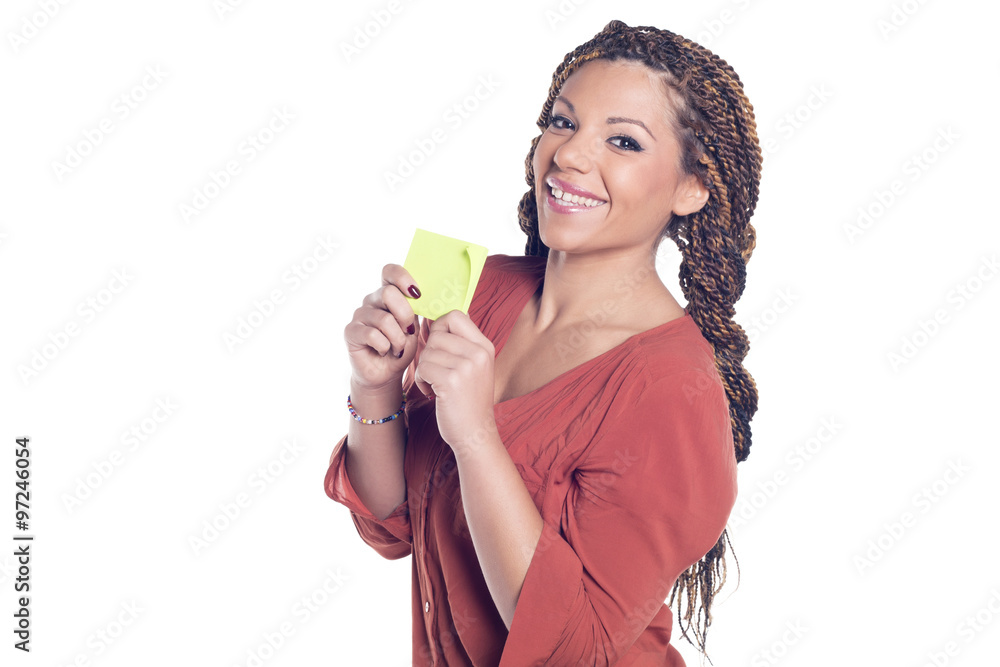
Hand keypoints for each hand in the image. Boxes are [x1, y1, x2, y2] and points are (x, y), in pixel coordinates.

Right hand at [344, 263, 420, 391]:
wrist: (385, 373)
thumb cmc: (401, 347)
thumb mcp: (413, 327)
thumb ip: (415, 309)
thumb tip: (420, 294)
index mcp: (388, 294)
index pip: (390, 272)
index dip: (403, 277)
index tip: (417, 294)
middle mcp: (371, 300)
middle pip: (388, 293)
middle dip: (405, 315)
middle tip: (408, 331)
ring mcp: (359, 315)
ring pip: (384, 319)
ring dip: (397, 339)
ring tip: (397, 348)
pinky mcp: (351, 331)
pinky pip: (373, 335)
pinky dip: (385, 347)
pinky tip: (384, 351)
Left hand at [413, 310, 497, 452]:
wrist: (475, 435)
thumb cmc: (467, 401)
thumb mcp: (472, 367)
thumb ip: (458, 344)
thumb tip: (431, 319)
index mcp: (485, 346)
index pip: (456, 315)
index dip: (439, 326)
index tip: (436, 344)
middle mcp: (479, 353)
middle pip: (437, 333)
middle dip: (429, 352)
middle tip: (437, 371)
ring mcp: (467, 366)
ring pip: (427, 352)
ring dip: (425, 369)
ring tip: (436, 384)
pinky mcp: (452, 381)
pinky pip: (423, 368)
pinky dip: (422, 381)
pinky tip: (433, 392)